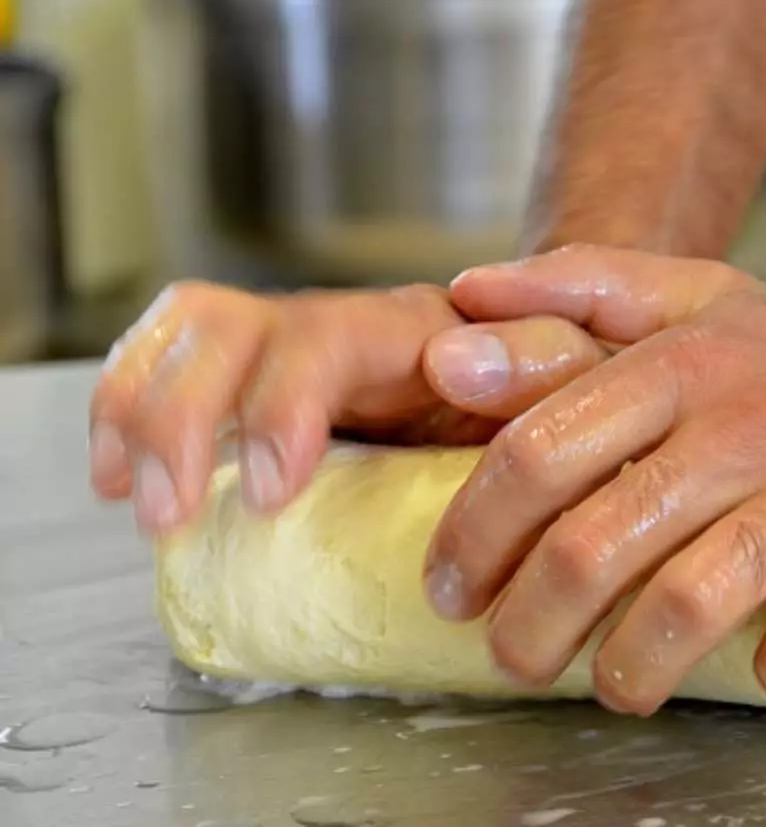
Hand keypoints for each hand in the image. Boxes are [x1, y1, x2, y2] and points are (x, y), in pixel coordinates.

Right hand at [90, 281, 614, 532]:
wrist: (530, 382)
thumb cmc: (552, 389)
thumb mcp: (574, 372)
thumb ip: (543, 359)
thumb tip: (452, 362)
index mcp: (408, 329)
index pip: (320, 341)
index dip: (280, 409)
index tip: (268, 493)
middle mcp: (337, 327)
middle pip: (227, 331)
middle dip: (183, 418)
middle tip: (169, 513)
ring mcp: (291, 350)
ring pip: (186, 335)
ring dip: (140, 410)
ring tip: (128, 494)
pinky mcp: (260, 382)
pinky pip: (172, 364)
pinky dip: (129, 407)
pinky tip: (116, 469)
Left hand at [424, 246, 765, 713]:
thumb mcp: (698, 299)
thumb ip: (579, 291)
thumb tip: (461, 298)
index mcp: (684, 364)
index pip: (538, 453)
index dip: (473, 533)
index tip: (451, 589)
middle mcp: (751, 424)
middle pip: (598, 542)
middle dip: (530, 624)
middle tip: (513, 658)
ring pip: (695, 602)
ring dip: (629, 668)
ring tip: (611, 686)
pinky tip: (760, 669)